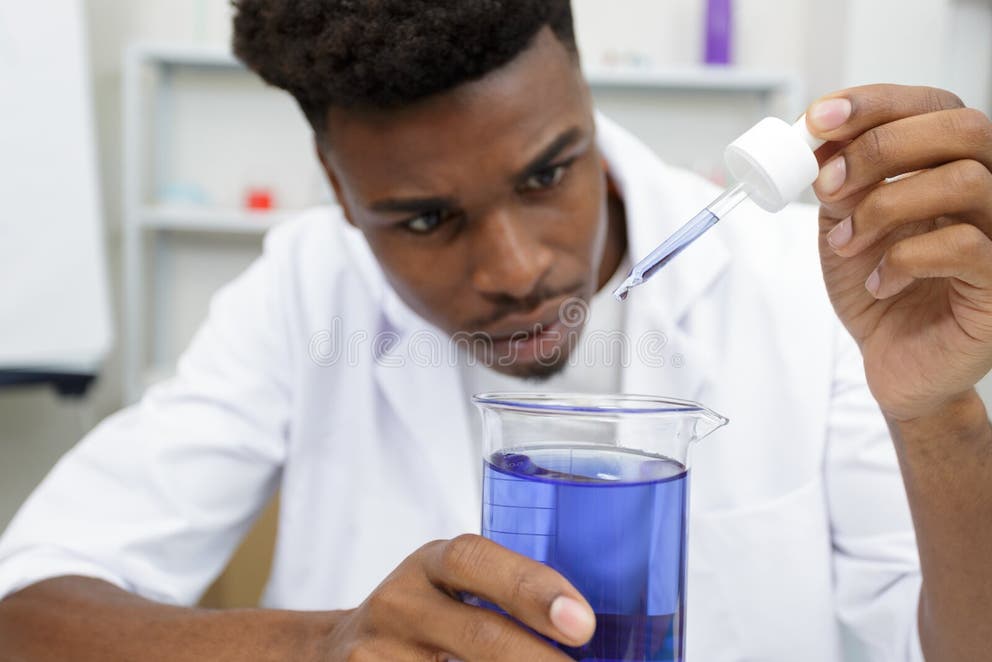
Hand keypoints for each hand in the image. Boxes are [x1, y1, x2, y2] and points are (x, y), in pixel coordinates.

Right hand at [322, 534, 594, 659]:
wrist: (335, 654)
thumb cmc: (420, 621)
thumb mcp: (449, 590)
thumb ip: (501, 599)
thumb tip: (586, 632)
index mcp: (430, 565)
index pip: (475, 559)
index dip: (532, 587)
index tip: (582, 623)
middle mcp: (399, 604)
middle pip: (479, 634)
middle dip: (540, 660)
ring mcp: (376, 655)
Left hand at [807, 84, 991, 420]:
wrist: (891, 360)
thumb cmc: (876, 285)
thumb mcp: (844, 222)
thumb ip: (838, 178)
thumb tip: (818, 135)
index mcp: (951, 165)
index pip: (934, 105)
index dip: (877, 102)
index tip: (818, 119)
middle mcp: (990, 190)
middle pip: (964, 129)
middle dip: (882, 146)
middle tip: (829, 184)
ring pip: (966, 181)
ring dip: (885, 206)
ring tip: (846, 242)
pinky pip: (965, 247)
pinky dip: (903, 260)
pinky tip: (878, 282)